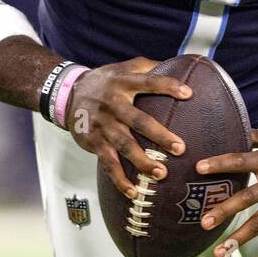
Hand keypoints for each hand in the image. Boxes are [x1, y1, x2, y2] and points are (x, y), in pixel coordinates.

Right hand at [65, 57, 190, 199]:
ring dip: (142, 161)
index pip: (148, 82)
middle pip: (138, 120)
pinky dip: (119, 180)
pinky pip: (108, 163)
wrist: (68, 93)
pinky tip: (133, 193)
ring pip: (124, 145)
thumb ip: (147, 66)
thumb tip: (179, 63)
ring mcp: (102, 124)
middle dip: (159, 135)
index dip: (168, 86)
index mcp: (123, 83)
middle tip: (180, 149)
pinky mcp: (93, 141)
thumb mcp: (123, 68)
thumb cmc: (105, 81)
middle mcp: (113, 104)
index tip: (189, 94)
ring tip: (161, 174)